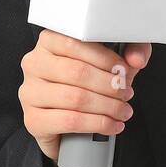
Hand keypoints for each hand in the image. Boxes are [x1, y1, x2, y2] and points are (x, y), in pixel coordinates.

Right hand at [19, 31, 151, 163]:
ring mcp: (29, 92)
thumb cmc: (89, 84)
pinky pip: (69, 121)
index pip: (77, 43)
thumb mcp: (113, 60)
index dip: (106, 58)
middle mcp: (34, 63)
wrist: (68, 123)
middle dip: (109, 85)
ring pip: (75, 98)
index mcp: (50, 41)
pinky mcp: (32, 119)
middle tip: (127, 94)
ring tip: (123, 111)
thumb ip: (131, 50)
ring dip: (107, 106)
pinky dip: (97, 124)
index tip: (124, 71)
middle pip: (77, 72)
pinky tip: (111, 125)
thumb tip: (136, 59)